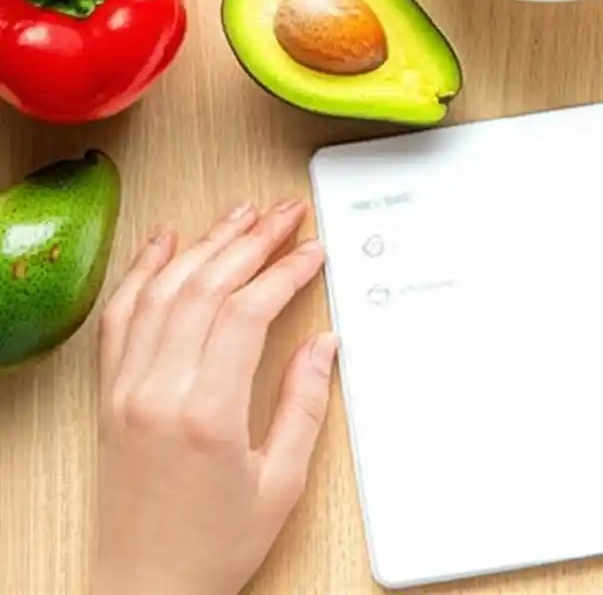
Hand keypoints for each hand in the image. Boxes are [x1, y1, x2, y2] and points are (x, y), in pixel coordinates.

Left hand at [93, 199, 334, 594]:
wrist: (146, 586)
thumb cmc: (213, 546)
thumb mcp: (281, 482)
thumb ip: (304, 405)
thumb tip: (322, 347)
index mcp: (206, 413)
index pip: (246, 313)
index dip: (283, 272)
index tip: (312, 252)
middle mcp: (156, 392)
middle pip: (204, 289)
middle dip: (250, 242)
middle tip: (284, 214)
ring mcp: (126, 390)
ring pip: (162, 292)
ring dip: (203, 245)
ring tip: (238, 215)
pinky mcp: (109, 396)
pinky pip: (120, 318)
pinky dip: (140, 273)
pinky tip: (163, 243)